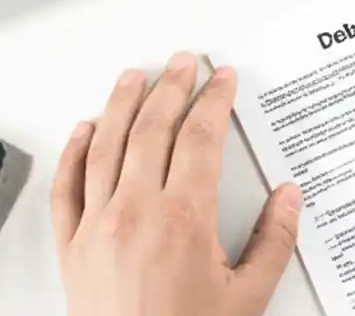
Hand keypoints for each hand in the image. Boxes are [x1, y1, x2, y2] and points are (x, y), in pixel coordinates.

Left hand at [51, 52, 302, 315]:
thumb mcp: (249, 298)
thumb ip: (274, 242)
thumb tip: (288, 198)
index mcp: (184, 220)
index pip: (199, 138)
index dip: (213, 101)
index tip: (222, 80)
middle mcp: (135, 214)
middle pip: (151, 130)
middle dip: (171, 88)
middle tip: (183, 63)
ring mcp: (97, 228)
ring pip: (105, 146)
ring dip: (121, 104)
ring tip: (134, 77)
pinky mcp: (71, 249)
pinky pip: (66, 187)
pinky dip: (73, 152)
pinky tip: (83, 130)